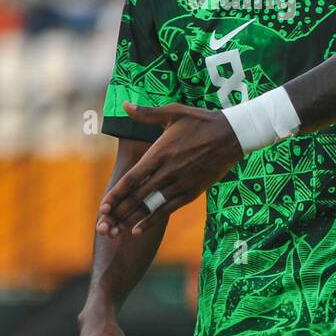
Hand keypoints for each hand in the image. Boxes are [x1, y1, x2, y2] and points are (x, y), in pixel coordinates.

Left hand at [96, 102, 241, 235]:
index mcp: (160, 153)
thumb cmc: (201, 121)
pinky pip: (168, 210)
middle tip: (102, 225)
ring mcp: (181, 183)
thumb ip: (147, 114)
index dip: (116, 194)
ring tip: (116, 231)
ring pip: (151, 206)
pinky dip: (152, 220)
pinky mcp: (192, 192)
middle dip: (119, 212)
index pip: (133, 178)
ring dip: (132, 219)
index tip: (103, 206)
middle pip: (138, 196)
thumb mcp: (174, 112)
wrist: (233, 135)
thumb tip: (124, 105)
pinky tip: (138, 230)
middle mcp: (168, 171)